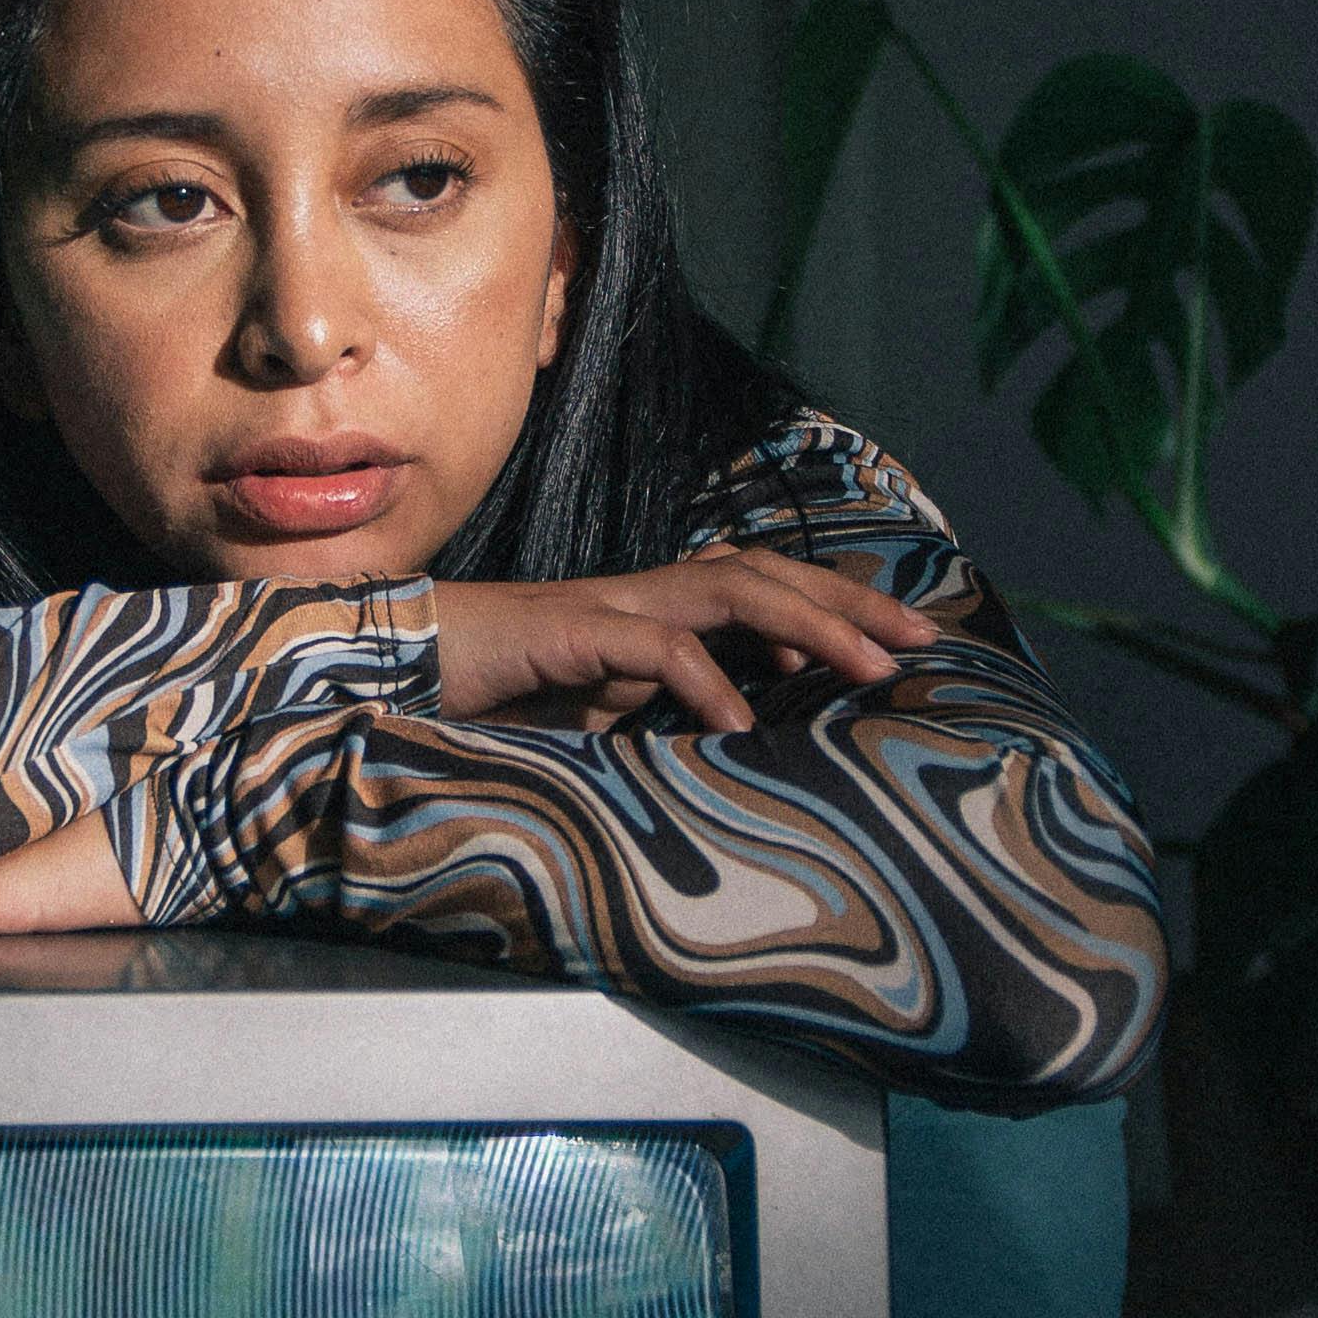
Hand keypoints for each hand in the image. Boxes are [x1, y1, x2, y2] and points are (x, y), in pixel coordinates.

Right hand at [430, 552, 944, 734]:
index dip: (837, 606)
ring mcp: (608, 604)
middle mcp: (643, 594)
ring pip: (732, 588)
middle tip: (922, 638)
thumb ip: (659, 719)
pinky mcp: (567, 631)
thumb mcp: (598, 719)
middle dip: (854, 601)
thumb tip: (737, 746)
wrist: (395, 670)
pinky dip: (705, 679)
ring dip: (811, 623)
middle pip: (771, 571)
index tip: (903, 645)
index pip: (766, 588)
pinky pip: (653, 645)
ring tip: (868, 667)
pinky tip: (738, 722)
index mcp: (656, 611)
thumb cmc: (491, 696)